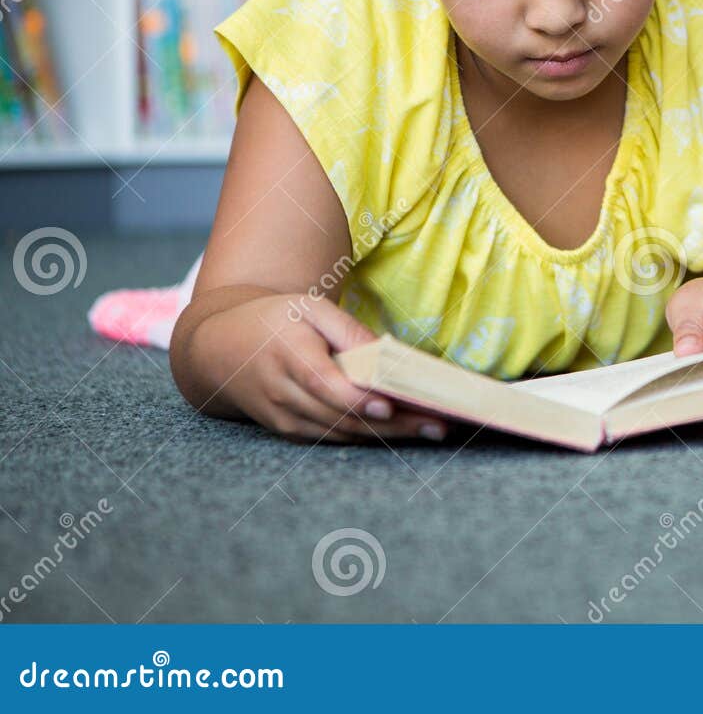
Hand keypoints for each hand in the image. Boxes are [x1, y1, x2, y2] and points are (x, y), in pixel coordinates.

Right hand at [186, 292, 452, 442]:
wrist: (220, 349)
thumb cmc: (275, 321)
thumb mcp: (310, 309)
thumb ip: (348, 332)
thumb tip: (387, 357)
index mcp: (289, 357)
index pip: (324, 384)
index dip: (355, 399)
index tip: (388, 405)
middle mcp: (285, 394)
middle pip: (343, 416)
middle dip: (392, 424)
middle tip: (438, 424)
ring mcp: (286, 418)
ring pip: (342, 433)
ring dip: (389, 436)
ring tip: (434, 429)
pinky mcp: (291, 431)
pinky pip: (335, 437)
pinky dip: (370, 437)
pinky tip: (404, 431)